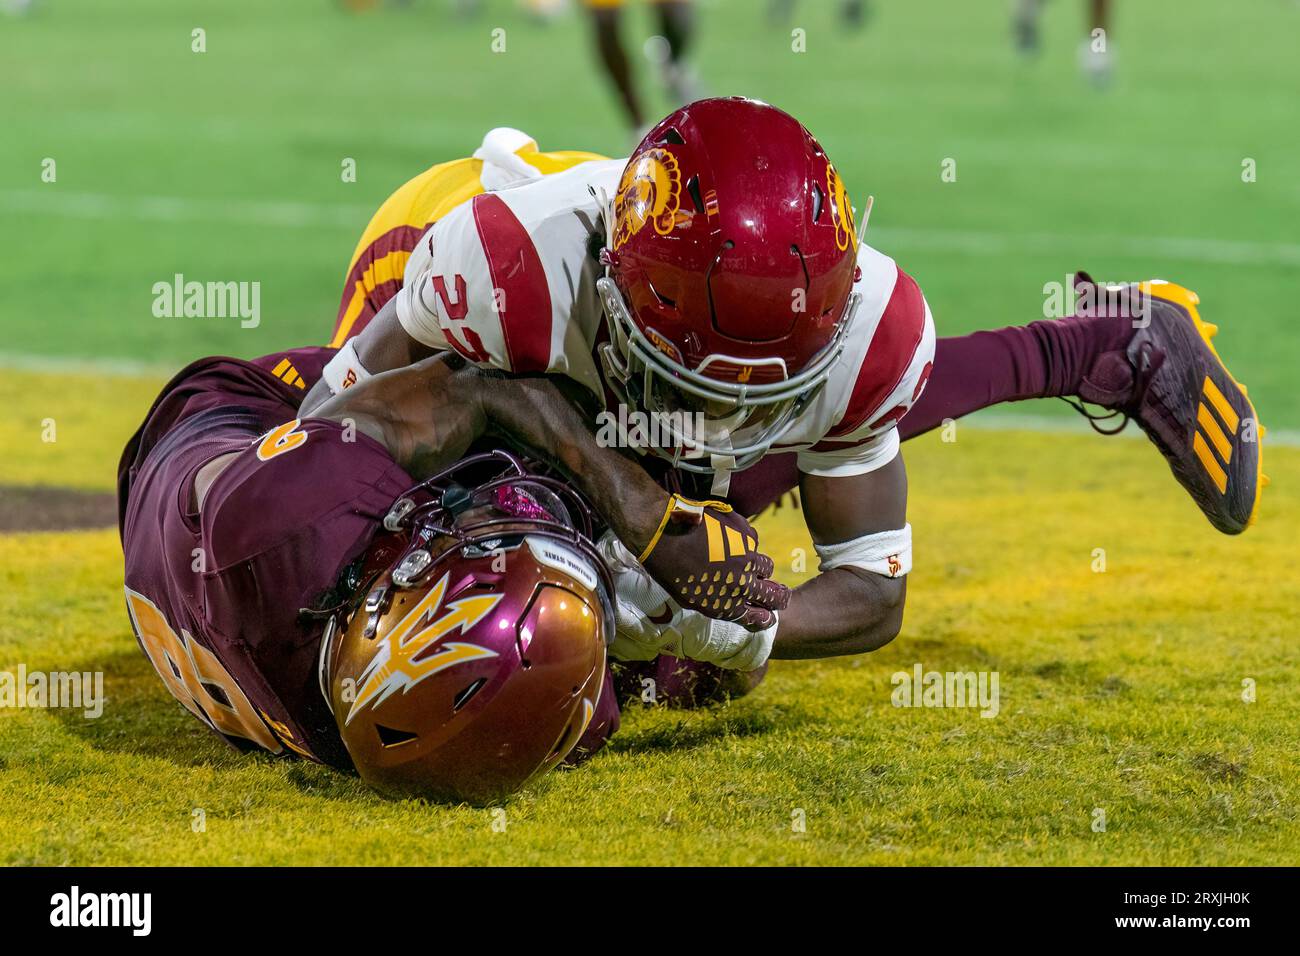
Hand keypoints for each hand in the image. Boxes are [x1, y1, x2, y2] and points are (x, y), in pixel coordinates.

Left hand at [598, 533, 777, 671]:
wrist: (662, 533)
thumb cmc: (669, 569)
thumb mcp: (692, 598)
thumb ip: (718, 602)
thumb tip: (735, 603)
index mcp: (728, 606)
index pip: (761, 618)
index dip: (766, 616)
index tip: (769, 613)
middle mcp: (743, 584)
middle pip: (775, 597)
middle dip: (779, 597)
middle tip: (779, 595)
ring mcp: (747, 558)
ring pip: (766, 566)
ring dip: (759, 568)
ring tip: (745, 562)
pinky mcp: (746, 534)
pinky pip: (752, 542)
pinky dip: (744, 543)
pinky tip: (725, 539)